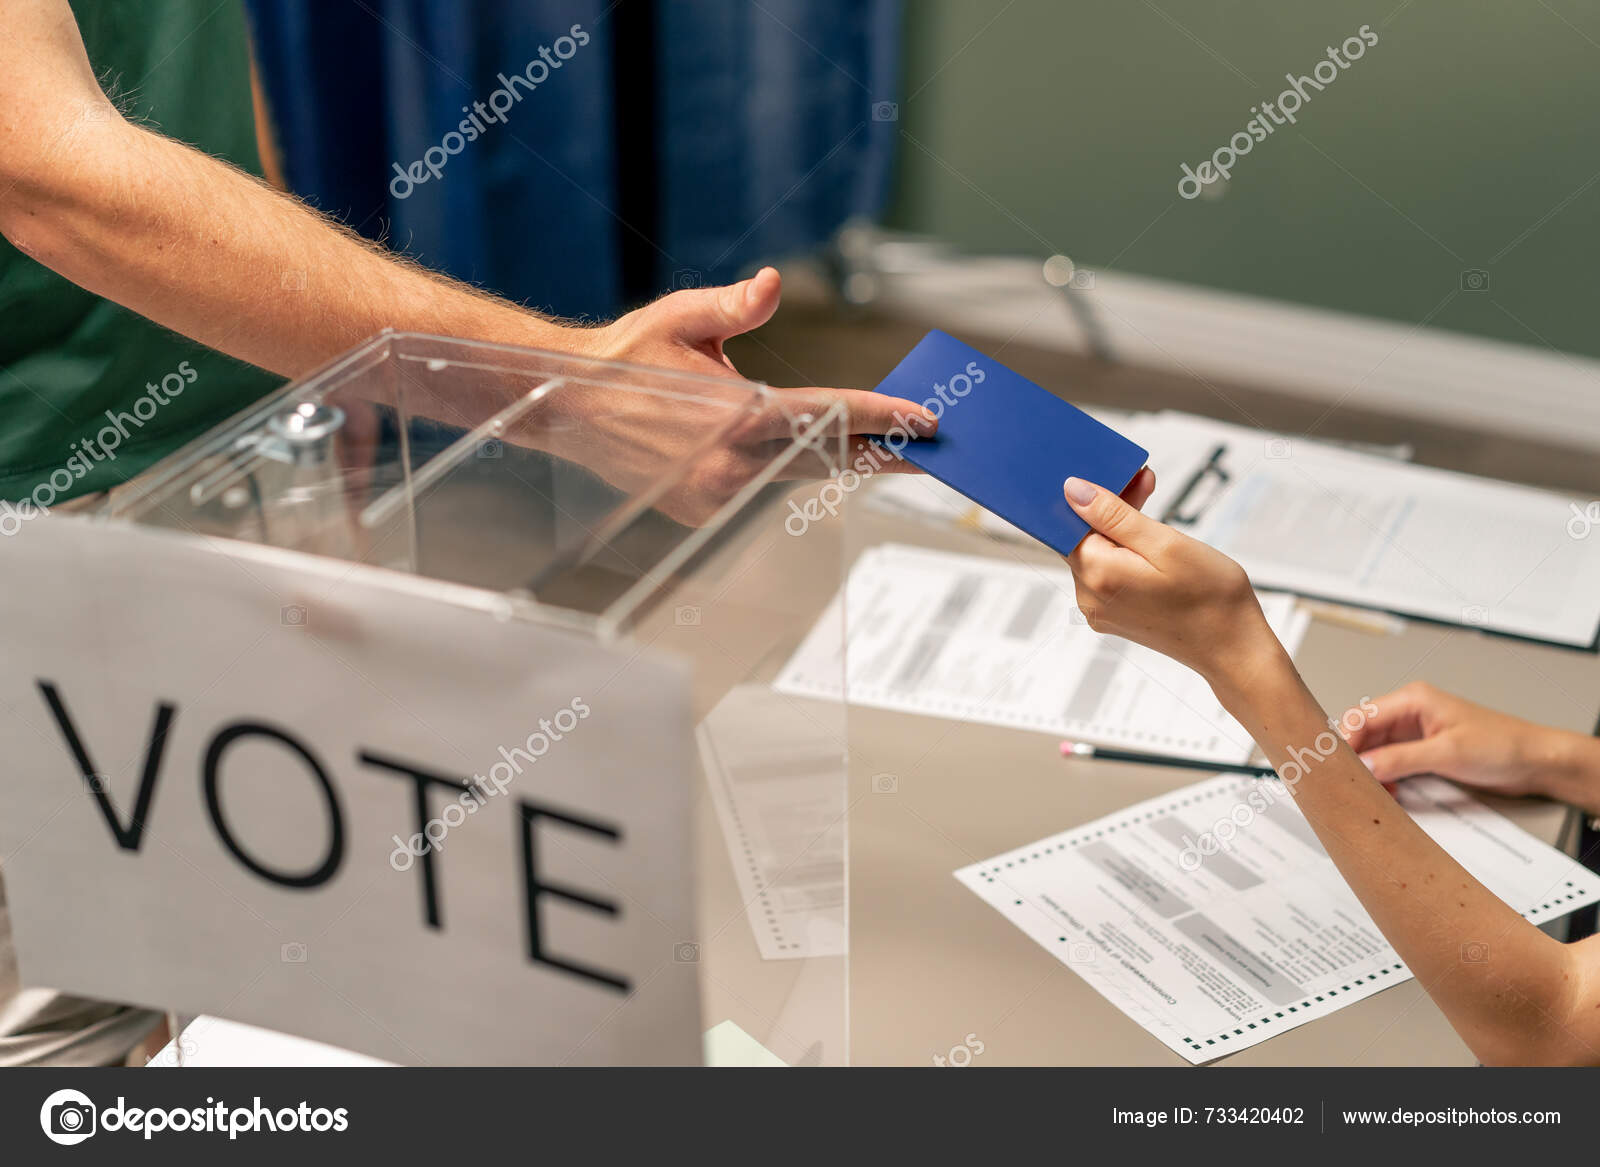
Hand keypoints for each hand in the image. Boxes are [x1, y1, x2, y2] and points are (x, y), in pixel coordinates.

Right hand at [560, 267, 934, 523]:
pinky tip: (798, 452)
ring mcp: (719, 494)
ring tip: (885, 449)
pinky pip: (760, 488)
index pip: (828, 417)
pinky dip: (782, 469)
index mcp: (737, 415)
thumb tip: (772, 286)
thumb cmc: (628, 356)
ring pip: (797, 476)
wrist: (571, 407)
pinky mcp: (705, 510)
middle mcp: (732, 463)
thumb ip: (734, 306)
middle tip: (932, 451)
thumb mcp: (681, 318)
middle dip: (883, 453)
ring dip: (836, 460)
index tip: (924, 422)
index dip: (883, 420)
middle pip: (829, 460)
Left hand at [1060, 473, 1285, 684]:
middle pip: (1084, 536)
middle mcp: (1089, 596)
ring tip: (1155, 511)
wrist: (1233, 648)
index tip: (1119, 476)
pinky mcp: (1113, 615)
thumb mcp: (1165, 543)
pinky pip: (1110, 573)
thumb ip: (1114, 515)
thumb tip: (1072, 490)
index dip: (1094, 494)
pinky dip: (1127, 553)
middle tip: (1144, 482)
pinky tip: (1152, 543)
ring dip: (1122, 529)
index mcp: (1097, 574)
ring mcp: (1100, 610)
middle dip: (1111, 508)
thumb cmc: (1210, 596)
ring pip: (1099, 553)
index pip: (1070, 520)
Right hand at [1341, 682, 1557, 796]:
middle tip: (1352, 784)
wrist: (1536, 762)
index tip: (1337, 767)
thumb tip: (1364, 766)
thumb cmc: (1503, 745)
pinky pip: (1390, 763)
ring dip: (1372, 772)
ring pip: (1375, 751)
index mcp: (1413, 700)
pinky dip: (1386, 778)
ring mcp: (1415, 733)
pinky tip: (1391, 792)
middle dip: (1357, 760)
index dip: (1346, 742)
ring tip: (1377, 792)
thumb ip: (1401, 759)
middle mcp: (1410, 713)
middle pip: (1364, 734)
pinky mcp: (1422, 751)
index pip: (1362, 717)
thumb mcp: (1447, 753)